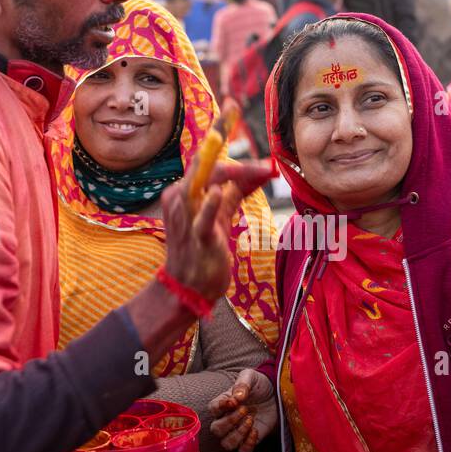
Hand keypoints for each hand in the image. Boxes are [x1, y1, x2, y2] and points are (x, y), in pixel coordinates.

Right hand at [160, 154, 271, 302]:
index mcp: (184, 192)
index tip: (266, 167)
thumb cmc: (204, 251)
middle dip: (241, 165)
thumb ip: (234, 195)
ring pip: (204, 182)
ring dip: (236, 173)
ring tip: (263, 171)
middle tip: (269, 168)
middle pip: (208, 167)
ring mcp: (186, 217)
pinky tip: (219, 192)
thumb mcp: (220, 217)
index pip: (209, 165)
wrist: (188, 289)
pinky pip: (201, 218)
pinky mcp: (197, 237)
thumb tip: (257, 175)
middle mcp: (180, 198)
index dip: (239, 163)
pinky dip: (210, 205)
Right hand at [209, 369, 276, 451]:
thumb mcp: (251, 377)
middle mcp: (227, 419)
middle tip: (245, 410)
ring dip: (238, 434)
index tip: (233, 402)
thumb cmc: (259, 385)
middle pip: (216, 429)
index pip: (213, 409)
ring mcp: (237, 431)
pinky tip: (256, 430)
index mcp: (223, 403)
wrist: (277, 394)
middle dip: (230, 421)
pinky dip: (248, 443)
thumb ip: (242, 384)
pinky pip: (242, 450)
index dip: (220, 407)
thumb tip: (236, 397)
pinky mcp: (249, 439)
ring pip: (227, 443)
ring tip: (251, 420)